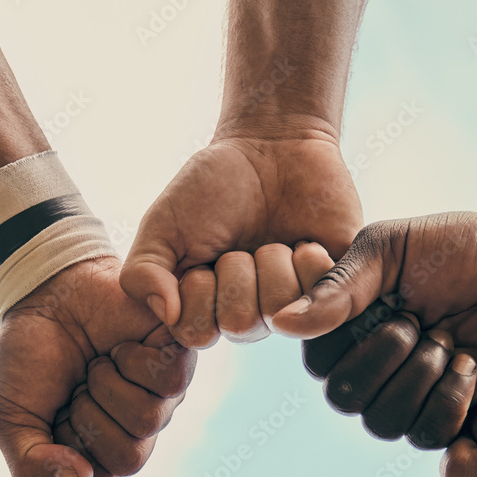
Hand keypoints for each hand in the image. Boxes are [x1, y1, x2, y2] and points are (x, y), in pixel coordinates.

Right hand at [0, 256, 195, 476]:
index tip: (56, 418)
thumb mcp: (10, 420)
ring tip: (97, 365)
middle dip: (91, 421)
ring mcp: (160, 396)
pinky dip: (134, 361)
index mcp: (100, 448)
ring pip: (150, 421)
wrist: (43, 293)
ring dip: (109, 388)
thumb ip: (29, 464)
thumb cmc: (29, 355)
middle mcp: (136, 428)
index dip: (73, 453)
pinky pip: (171, 381)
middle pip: (130, 459)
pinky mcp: (177, 358)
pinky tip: (120, 348)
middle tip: (77, 388)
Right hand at [121, 129, 361, 347]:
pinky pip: (324, 301)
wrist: (274, 145)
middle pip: (239, 323)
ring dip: (271, 264)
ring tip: (273, 240)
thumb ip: (142, 274)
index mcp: (207, 309)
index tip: (200, 258)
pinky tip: (303, 242)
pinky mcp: (333, 289)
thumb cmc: (213, 186)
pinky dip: (308, 262)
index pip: (196, 332)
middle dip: (235, 272)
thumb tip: (167, 314)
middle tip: (238, 243)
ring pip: (279, 311)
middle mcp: (250, 315)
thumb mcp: (162, 225)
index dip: (195, 293)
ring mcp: (293, 306)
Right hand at [279, 211, 476, 444]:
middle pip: (345, 399)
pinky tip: (469, 365)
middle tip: (423, 322)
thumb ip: (340, 286)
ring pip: (383, 424)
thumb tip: (276, 322)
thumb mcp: (393, 247)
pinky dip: (450, 401)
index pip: (318, 364)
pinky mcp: (447, 419)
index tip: (392, 301)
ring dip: (421, 379)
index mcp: (347, 328)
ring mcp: (407, 397)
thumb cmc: (463, 247)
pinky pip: (426, 437)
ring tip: (450, 342)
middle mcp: (369, 368)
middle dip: (389, 359)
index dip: (352, 340)